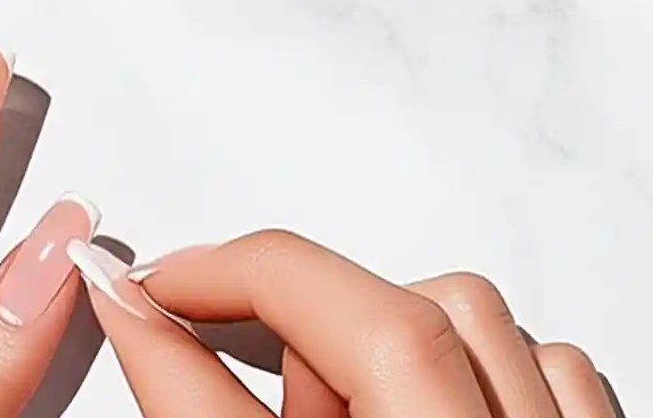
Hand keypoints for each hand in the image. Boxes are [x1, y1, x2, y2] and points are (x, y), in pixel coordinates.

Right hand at [69, 230, 613, 416]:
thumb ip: (191, 399)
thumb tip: (127, 304)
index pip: (313, 304)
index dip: (210, 275)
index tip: (137, 281)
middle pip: (414, 307)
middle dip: (306, 336)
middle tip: (254, 394)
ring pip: (485, 323)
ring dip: (386, 344)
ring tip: (334, 415)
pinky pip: (553, 365)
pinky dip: (474, 366)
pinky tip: (423, 410)